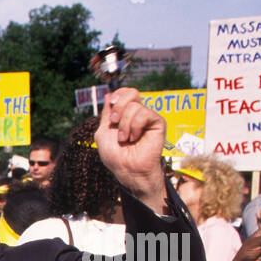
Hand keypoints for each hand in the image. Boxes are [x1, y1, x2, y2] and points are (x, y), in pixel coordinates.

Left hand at [95, 88, 166, 208]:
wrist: (126, 168)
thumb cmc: (115, 155)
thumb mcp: (103, 131)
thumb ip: (107, 113)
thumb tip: (110, 93)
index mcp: (124, 114)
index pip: (124, 92)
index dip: (117, 96)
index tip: (111, 107)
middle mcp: (137, 114)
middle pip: (131, 92)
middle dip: (118, 107)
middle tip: (115, 122)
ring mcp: (147, 117)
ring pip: (134, 105)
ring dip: (124, 125)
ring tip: (125, 139)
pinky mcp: (157, 122)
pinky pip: (144, 113)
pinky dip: (134, 127)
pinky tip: (135, 138)